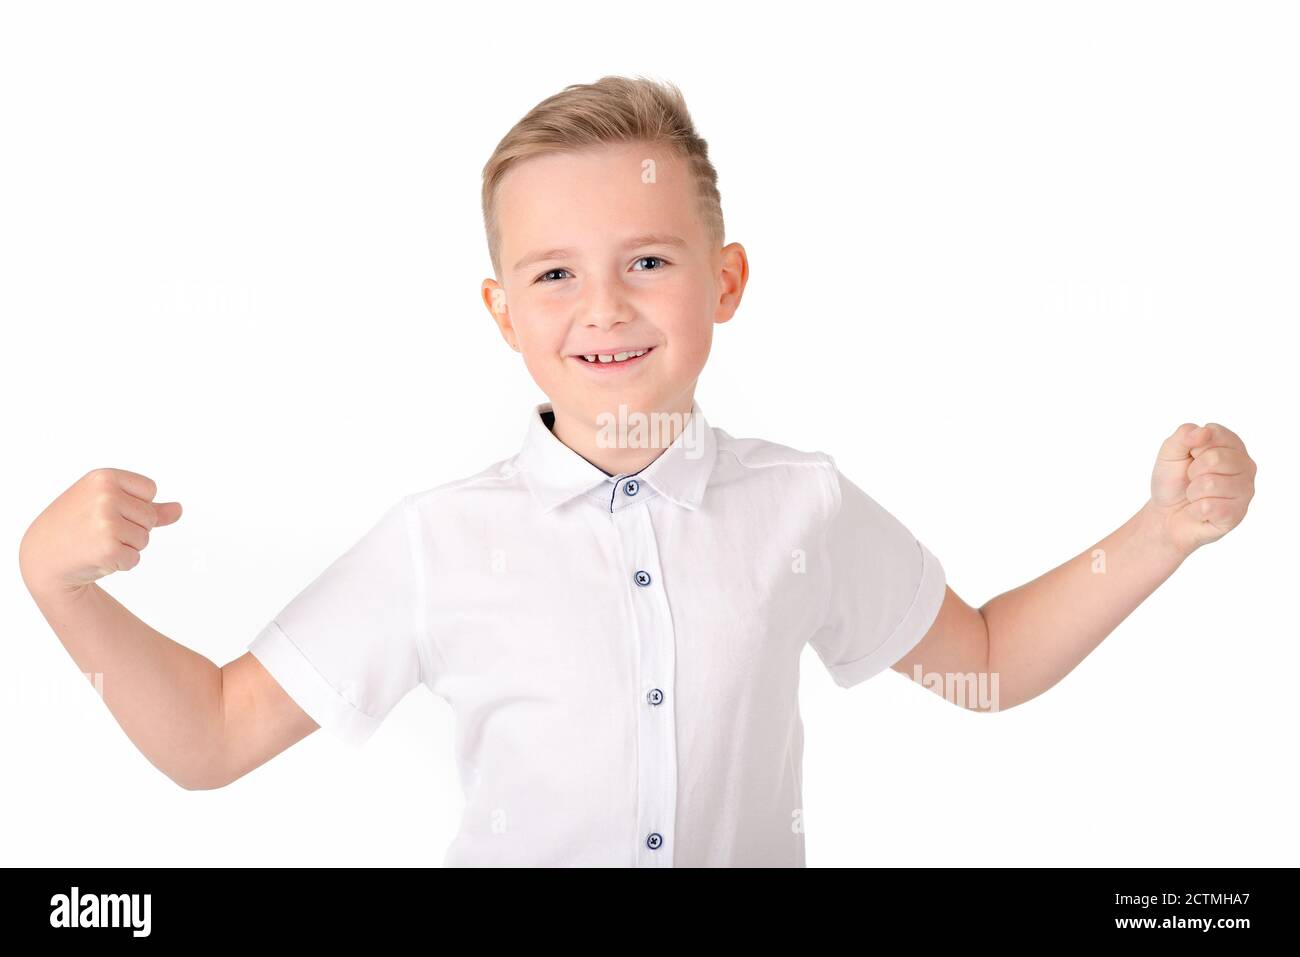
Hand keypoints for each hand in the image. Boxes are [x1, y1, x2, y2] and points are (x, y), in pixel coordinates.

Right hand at [19, 468, 182, 597]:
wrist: (43, 556)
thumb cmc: (77, 526)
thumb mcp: (107, 504)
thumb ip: (146, 506)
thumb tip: (179, 510)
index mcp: (104, 477)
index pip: (150, 489)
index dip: (135, 504)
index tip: (108, 509)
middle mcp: (105, 496)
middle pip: (150, 517)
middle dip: (132, 528)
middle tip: (99, 530)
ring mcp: (106, 522)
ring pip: (145, 539)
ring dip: (126, 547)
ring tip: (96, 542)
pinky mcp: (107, 548)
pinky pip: (135, 559)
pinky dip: (120, 563)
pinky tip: (96, 557)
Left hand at [1145, 422, 1255, 557]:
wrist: (1166, 514)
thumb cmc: (1173, 481)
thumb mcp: (1170, 453)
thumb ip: (1183, 436)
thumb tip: (1203, 431)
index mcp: (1232, 445)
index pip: (1214, 434)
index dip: (1193, 447)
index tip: (1191, 457)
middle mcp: (1245, 466)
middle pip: (1215, 459)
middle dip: (1192, 471)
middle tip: (1192, 479)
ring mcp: (1245, 491)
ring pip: (1211, 484)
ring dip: (1192, 491)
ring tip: (1196, 495)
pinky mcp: (1237, 514)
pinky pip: (1208, 506)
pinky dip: (1194, 509)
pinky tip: (1199, 511)